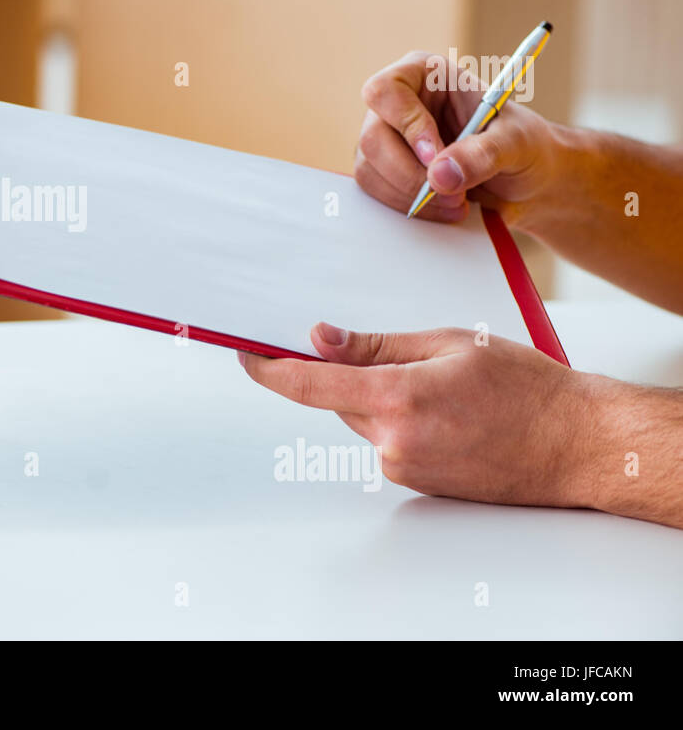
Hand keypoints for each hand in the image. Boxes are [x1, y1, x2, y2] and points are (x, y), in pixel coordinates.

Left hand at [239, 323, 614, 508]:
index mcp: (397, 399)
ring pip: (363, 420)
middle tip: (401, 356)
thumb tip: (319, 339)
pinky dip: (400, 420)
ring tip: (443, 387)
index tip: (246, 353)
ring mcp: (404, 468)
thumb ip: (377, 344)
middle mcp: (393, 442)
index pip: (308, 385)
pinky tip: (447, 413)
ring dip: (380, 398)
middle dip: (352, 373)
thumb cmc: (527, 388)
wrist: (577, 444)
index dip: (268, 368)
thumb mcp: (451, 343)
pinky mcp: (417, 484)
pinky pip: (386, 441)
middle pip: (338, 399)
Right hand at [355, 51, 564, 227]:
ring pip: (369, 169)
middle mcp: (398, 105)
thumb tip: (439, 175)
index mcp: (426, 75)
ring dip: (410, 195)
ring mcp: (387, 139)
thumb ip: (483, 153)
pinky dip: (406, 206)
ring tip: (456, 203)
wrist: (528, 181)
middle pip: (373, 137)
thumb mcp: (516, 142)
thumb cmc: (525, 146)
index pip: (386, 90)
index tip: (435, 156)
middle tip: (453, 193)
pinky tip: (441, 208)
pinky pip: (375, 191)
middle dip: (411, 174)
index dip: (406, 125)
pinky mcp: (384, 171)